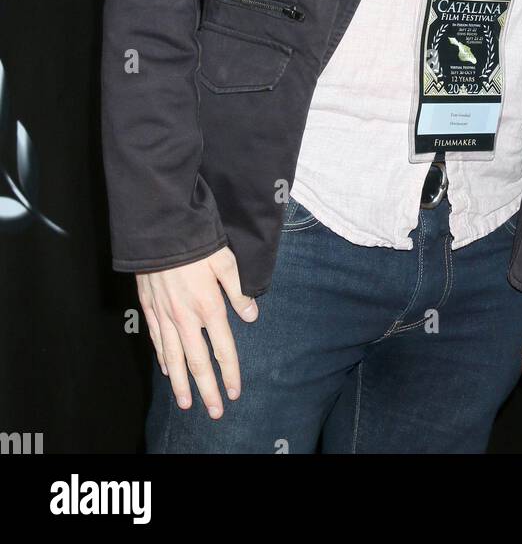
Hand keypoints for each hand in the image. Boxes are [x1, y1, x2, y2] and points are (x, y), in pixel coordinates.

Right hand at [136, 246, 258, 417]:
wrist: (158, 231)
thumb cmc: (196, 243)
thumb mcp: (226, 261)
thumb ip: (238, 290)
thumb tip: (251, 315)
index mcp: (208, 307)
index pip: (223, 349)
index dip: (229, 373)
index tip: (234, 392)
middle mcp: (185, 318)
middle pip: (197, 362)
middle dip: (207, 389)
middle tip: (214, 411)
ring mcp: (165, 316)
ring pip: (174, 358)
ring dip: (181, 383)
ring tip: (187, 403)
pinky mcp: (149, 309)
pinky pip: (157, 341)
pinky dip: (163, 358)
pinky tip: (166, 370)